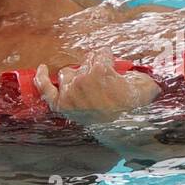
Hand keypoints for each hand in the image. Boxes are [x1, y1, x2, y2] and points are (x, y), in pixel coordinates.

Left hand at [34, 53, 160, 122]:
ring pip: (67, 74)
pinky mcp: (62, 104)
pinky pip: (45, 88)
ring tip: (86, 86)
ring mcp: (70, 92)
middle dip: (93, 70)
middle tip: (102, 83)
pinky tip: (42, 68)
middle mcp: (82, 79)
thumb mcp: (143, 83)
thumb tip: (128, 66)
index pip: (100, 55)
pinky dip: (41, 77)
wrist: (125, 130)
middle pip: (84, 64)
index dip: (107, 60)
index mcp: (101, 70)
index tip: (112, 67)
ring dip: (75, 77)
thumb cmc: (135, 106)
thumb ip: (135, 69)